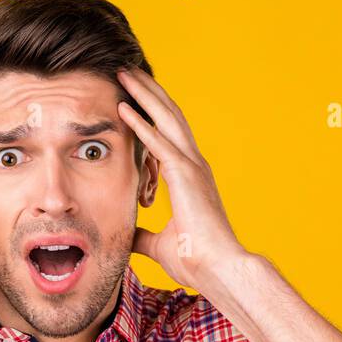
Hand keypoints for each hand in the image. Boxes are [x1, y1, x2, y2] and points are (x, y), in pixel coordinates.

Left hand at [115, 67, 247, 289]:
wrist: (218, 269)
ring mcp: (192, 167)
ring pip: (166, 119)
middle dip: (148, 91)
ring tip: (124, 74)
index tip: (133, 96)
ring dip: (144, 95)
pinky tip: (123, 108)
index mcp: (190, 177)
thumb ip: (142, 234)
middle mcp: (193, 164)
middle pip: (169, 116)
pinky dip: (140, 124)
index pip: (169, 134)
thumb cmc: (195, 260)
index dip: (152, 112)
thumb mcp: (158, 244)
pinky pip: (158, 143)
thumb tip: (126, 234)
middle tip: (127, 71)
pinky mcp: (186, 176)